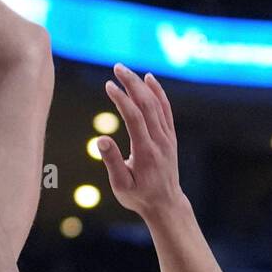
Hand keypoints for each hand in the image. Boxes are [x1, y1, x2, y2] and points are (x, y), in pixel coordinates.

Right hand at [97, 64, 181, 218]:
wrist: (165, 204)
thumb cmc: (139, 196)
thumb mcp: (121, 185)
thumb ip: (112, 161)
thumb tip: (101, 139)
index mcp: (145, 152)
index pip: (134, 118)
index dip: (121, 99)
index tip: (108, 85)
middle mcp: (159, 141)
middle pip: (147, 105)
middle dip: (132, 84)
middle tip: (116, 68)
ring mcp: (167, 138)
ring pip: (157, 104)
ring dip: (142, 84)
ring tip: (126, 70)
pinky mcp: (170, 137)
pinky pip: (165, 109)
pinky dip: (158, 92)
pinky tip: (148, 79)